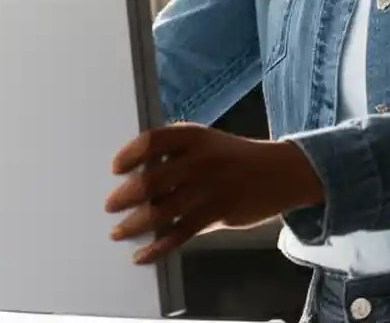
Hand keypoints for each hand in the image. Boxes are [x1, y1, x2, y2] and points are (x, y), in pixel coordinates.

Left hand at [104, 124, 322, 263]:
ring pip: (163, 211)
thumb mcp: (206, 142)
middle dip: (126, 195)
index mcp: (194, 136)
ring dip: (135, 224)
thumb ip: (175, 153)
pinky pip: (181, 233)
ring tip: (118, 231)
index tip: (115, 168)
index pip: (153, 140)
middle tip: (109, 205)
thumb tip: (135, 174)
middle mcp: (201, 159)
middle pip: (153, 179)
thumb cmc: (232, 157)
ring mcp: (211, 188)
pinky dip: (158, 247)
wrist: (280, 172)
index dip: (130, 154)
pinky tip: (142, 254)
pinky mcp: (219, 213)